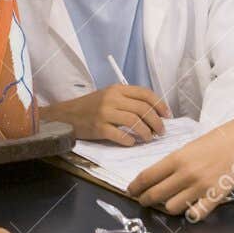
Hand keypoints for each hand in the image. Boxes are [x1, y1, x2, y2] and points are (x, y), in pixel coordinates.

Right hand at [42, 86, 169, 143]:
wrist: (66, 116)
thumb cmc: (90, 107)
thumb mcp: (109, 96)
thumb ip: (128, 100)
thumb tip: (153, 112)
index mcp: (117, 89)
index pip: (145, 94)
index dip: (160, 105)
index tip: (167, 116)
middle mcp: (112, 98)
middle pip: (143, 109)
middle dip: (156, 122)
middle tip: (161, 132)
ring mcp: (105, 113)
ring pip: (134, 122)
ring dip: (146, 132)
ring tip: (149, 138)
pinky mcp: (98, 128)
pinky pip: (120, 135)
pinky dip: (130, 141)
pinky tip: (132, 143)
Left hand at [129, 118, 233, 221]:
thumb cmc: (212, 143)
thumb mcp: (186, 148)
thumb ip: (170, 165)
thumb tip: (152, 180)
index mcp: (176, 159)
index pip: (146, 177)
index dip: (135, 187)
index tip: (131, 191)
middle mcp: (186, 174)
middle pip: (155, 195)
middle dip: (145, 200)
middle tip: (144, 200)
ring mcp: (200, 186)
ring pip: (171, 208)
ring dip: (167, 207)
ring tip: (169, 202)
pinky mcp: (215, 196)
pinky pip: (195, 214)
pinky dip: (190, 214)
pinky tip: (190, 209)